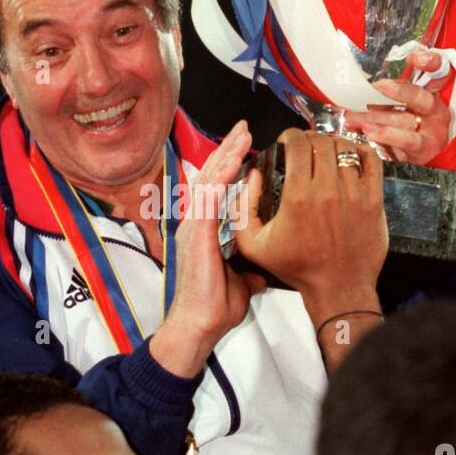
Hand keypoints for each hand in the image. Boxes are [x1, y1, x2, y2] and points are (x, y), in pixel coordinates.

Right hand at [150, 119, 266, 375]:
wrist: (199, 326)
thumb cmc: (214, 307)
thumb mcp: (242, 282)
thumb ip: (249, 271)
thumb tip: (262, 273)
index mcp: (204, 230)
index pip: (217, 188)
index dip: (229, 165)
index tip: (245, 146)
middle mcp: (195, 223)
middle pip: (210, 176)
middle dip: (227, 150)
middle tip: (244, 128)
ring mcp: (193, 227)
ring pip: (209, 181)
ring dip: (225, 156)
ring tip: (241, 136)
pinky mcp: (196, 235)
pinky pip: (208, 199)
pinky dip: (220, 178)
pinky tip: (232, 163)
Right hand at [234, 129, 386, 319]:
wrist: (338, 289)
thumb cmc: (299, 269)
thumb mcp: (253, 245)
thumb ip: (243, 208)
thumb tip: (252, 176)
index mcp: (298, 197)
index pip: (297, 145)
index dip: (290, 135)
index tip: (287, 140)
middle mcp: (328, 191)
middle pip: (321, 142)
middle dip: (310, 138)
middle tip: (306, 146)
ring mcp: (354, 195)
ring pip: (346, 149)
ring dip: (334, 144)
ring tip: (327, 151)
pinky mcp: (374, 202)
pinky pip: (373, 162)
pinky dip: (363, 152)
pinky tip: (353, 155)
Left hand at [342, 49, 450, 163]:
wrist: (416, 159)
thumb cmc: (401, 128)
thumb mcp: (394, 107)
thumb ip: (382, 96)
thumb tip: (354, 89)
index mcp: (431, 93)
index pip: (437, 72)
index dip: (430, 63)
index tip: (416, 57)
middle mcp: (435, 110)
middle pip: (419, 96)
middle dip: (398, 91)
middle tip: (378, 87)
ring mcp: (433, 131)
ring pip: (404, 120)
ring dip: (376, 117)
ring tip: (355, 116)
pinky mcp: (423, 150)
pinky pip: (405, 141)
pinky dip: (386, 135)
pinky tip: (369, 132)